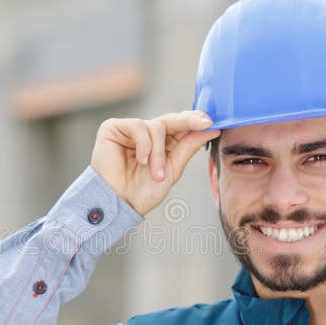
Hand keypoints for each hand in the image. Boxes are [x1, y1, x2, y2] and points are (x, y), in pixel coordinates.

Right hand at [90, 111, 220, 214]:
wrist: (118, 205)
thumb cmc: (142, 192)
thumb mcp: (172, 170)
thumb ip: (188, 147)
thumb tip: (210, 129)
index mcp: (160, 143)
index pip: (179, 127)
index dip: (195, 123)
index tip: (212, 123)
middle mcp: (146, 134)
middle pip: (171, 120)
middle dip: (188, 122)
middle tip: (204, 123)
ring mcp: (130, 130)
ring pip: (156, 126)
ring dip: (159, 152)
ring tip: (155, 172)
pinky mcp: (113, 128)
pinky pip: (138, 126)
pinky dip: (144, 144)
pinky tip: (141, 160)